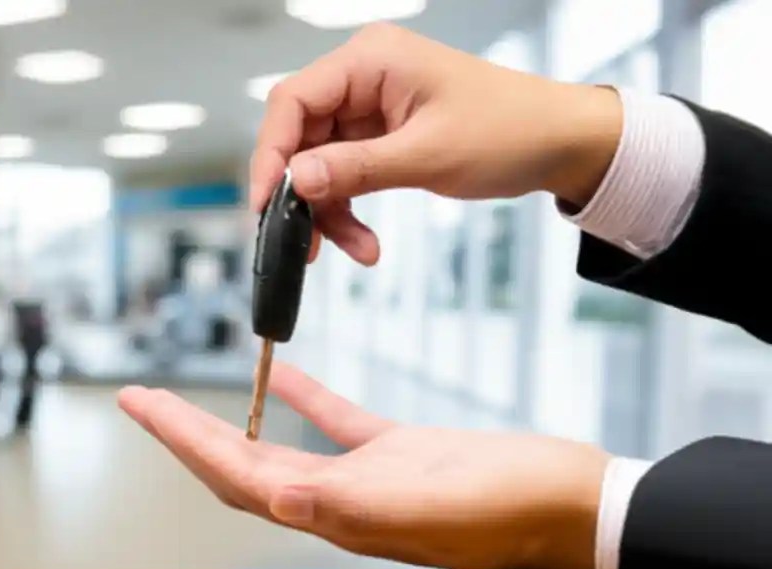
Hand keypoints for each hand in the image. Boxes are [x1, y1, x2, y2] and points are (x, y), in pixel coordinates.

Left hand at [118, 362, 608, 568]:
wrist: (571, 507)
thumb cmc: (509, 511)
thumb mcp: (424, 506)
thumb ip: (349, 505)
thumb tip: (276, 498)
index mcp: (334, 513)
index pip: (236, 475)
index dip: (185, 440)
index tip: (143, 405)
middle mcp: (338, 500)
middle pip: (238, 463)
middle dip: (185, 431)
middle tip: (140, 398)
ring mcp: (368, 476)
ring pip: (278, 444)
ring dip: (230, 419)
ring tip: (187, 396)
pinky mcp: (400, 452)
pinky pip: (336, 420)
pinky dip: (304, 397)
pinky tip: (283, 374)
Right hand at [252, 23, 622, 265]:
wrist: (561, 143)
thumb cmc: (510, 130)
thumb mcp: (427, 156)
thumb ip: (354, 168)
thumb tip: (293, 181)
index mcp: (371, 59)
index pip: (292, 101)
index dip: (270, 154)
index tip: (265, 203)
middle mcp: (363, 76)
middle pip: (300, 137)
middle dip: (303, 195)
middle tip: (303, 243)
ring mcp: (370, 106)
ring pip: (319, 164)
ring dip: (329, 212)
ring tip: (356, 250)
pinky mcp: (380, 135)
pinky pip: (344, 175)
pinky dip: (349, 210)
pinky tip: (365, 243)